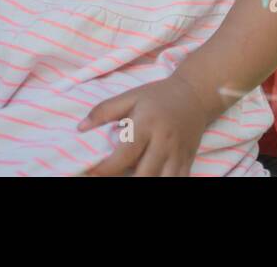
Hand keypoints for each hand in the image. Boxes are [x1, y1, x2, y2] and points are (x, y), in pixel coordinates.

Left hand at [77, 74, 215, 176]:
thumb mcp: (131, 96)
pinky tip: (150, 176)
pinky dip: (163, 182)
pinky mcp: (188, 161)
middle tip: (111, 176)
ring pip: (162, 181)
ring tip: (132, 176)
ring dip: (145, 182)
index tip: (91, 172)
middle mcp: (164, 142)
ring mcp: (178, 154)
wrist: (196, 94)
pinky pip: (177, 181)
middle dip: (125, 181)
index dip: (105, 168)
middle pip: (144, 175)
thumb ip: (104, 111)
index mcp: (147, 124)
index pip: (124, 154)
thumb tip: (80, 128)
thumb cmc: (159, 96)